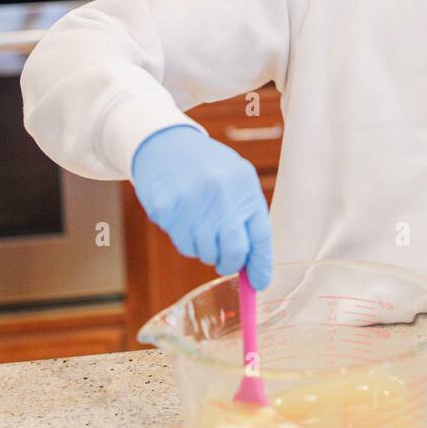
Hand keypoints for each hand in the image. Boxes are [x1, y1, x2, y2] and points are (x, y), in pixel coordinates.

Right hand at [131, 125, 272, 289]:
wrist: (164, 143)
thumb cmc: (206, 168)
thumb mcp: (235, 180)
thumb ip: (245, 217)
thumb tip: (253, 266)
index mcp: (245, 185)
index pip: (260, 235)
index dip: (261, 265)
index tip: (259, 283)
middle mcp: (222, 194)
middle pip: (234, 252)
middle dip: (230, 264)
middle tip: (224, 262)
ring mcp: (193, 202)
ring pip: (205, 252)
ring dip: (204, 249)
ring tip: (199, 224)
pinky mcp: (167, 209)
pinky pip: (183, 244)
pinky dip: (184, 239)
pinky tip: (183, 216)